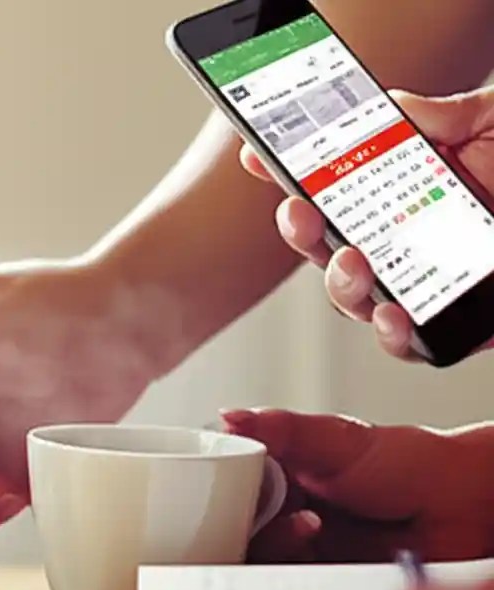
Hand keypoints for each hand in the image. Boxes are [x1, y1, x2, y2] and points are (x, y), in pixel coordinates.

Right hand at [224, 408, 493, 562]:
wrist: (463, 508)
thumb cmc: (406, 462)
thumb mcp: (335, 438)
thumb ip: (280, 428)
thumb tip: (227, 417)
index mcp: (272, 474)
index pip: (218, 486)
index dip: (206, 492)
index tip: (206, 492)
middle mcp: (277, 512)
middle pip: (227, 528)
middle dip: (234, 527)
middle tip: (260, 513)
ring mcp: (296, 550)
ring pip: (251, 560)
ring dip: (270, 547)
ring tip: (308, 526)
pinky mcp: (316, 583)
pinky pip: (284, 588)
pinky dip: (288, 578)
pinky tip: (313, 557)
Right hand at [240, 88, 493, 359]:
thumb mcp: (492, 125)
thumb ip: (441, 116)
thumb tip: (386, 107)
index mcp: (409, 192)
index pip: (332, 187)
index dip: (289, 175)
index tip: (259, 157)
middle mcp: (411, 242)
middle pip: (330, 248)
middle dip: (303, 233)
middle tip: (299, 213)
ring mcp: (433, 287)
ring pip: (358, 300)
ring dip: (340, 284)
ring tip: (351, 261)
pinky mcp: (463, 326)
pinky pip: (414, 343)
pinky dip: (395, 334)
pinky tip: (393, 313)